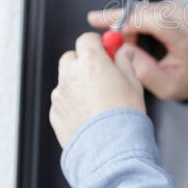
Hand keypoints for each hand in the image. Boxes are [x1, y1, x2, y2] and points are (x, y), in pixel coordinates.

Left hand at [50, 32, 145, 148]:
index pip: (86, 39)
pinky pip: (62, 102)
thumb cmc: (124, 116)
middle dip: (83, 63)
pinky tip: (89, 116)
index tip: (106, 53)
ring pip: (66, 81)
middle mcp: (70, 74)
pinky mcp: (54, 113)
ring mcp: (60, 94)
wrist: (110, 149)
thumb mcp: (134, 83)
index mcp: (91, 61)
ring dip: (77, 85)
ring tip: (97, 102)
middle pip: (71, 57)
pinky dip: (72, 105)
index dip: (97, 45)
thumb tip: (122, 53)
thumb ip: (125, 62)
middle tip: (100, 76)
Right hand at [87, 1, 187, 101]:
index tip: (110, 28)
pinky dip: (134, 18)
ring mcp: (182, 13)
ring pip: (145, 7)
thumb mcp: (166, 88)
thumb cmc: (185, 79)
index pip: (159, 22)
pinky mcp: (175, 9)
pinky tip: (127, 33)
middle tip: (96, 21)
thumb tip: (123, 51)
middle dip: (120, 16)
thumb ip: (144, 72)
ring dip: (126, 19)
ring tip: (118, 39)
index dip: (131, 21)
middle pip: (149, 10)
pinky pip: (149, 8)